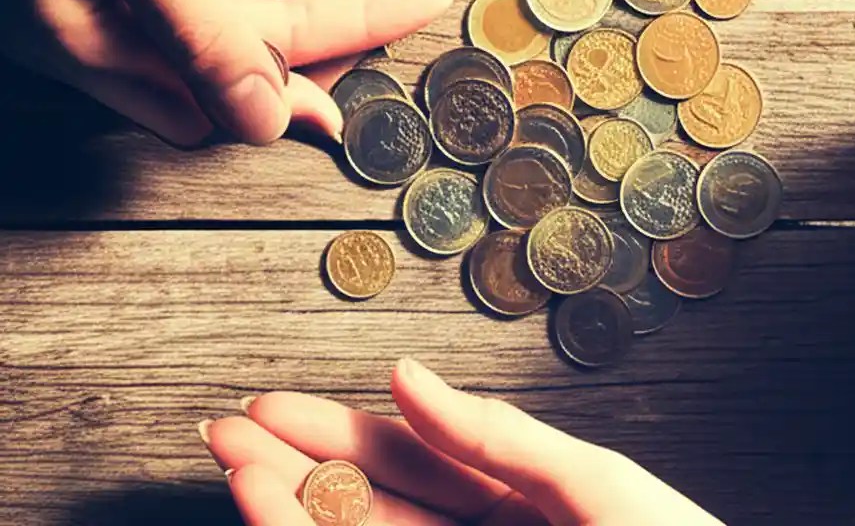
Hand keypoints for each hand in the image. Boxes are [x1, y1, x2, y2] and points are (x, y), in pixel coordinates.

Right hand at [202, 359, 723, 525]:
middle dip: (300, 466)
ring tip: (237, 469)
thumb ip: (497, 436)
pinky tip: (285, 518)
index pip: (414, 458)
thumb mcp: (593, 485)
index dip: (341, 431)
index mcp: (521, 501)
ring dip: (296, 508)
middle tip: (230, 432)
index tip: (275, 405)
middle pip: (373, 501)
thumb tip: (408, 375)